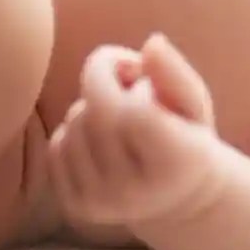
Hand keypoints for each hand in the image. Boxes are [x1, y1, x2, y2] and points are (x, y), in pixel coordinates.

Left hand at [48, 35, 223, 227]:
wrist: (176, 198)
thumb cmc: (186, 137)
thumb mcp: (193, 103)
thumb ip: (175, 72)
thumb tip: (152, 42)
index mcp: (176, 164)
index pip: (133, 112)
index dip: (122, 71)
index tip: (136, 67)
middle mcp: (138, 192)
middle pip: (98, 114)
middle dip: (104, 82)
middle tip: (127, 81)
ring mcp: (104, 204)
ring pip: (74, 126)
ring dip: (91, 108)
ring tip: (120, 117)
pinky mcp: (78, 208)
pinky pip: (56, 147)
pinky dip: (73, 132)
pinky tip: (101, 138)